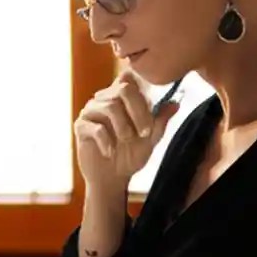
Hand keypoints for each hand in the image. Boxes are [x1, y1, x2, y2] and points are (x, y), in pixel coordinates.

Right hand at [75, 71, 179, 189]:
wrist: (112, 179)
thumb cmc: (130, 156)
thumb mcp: (150, 139)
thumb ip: (160, 121)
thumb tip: (175, 103)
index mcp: (121, 98)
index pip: (129, 78)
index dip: (139, 80)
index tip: (151, 97)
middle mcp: (104, 99)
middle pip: (123, 89)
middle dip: (139, 111)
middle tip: (145, 132)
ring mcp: (91, 111)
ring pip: (110, 106)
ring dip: (124, 126)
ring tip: (127, 140)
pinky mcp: (80, 126)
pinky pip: (96, 127)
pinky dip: (107, 141)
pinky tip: (110, 152)